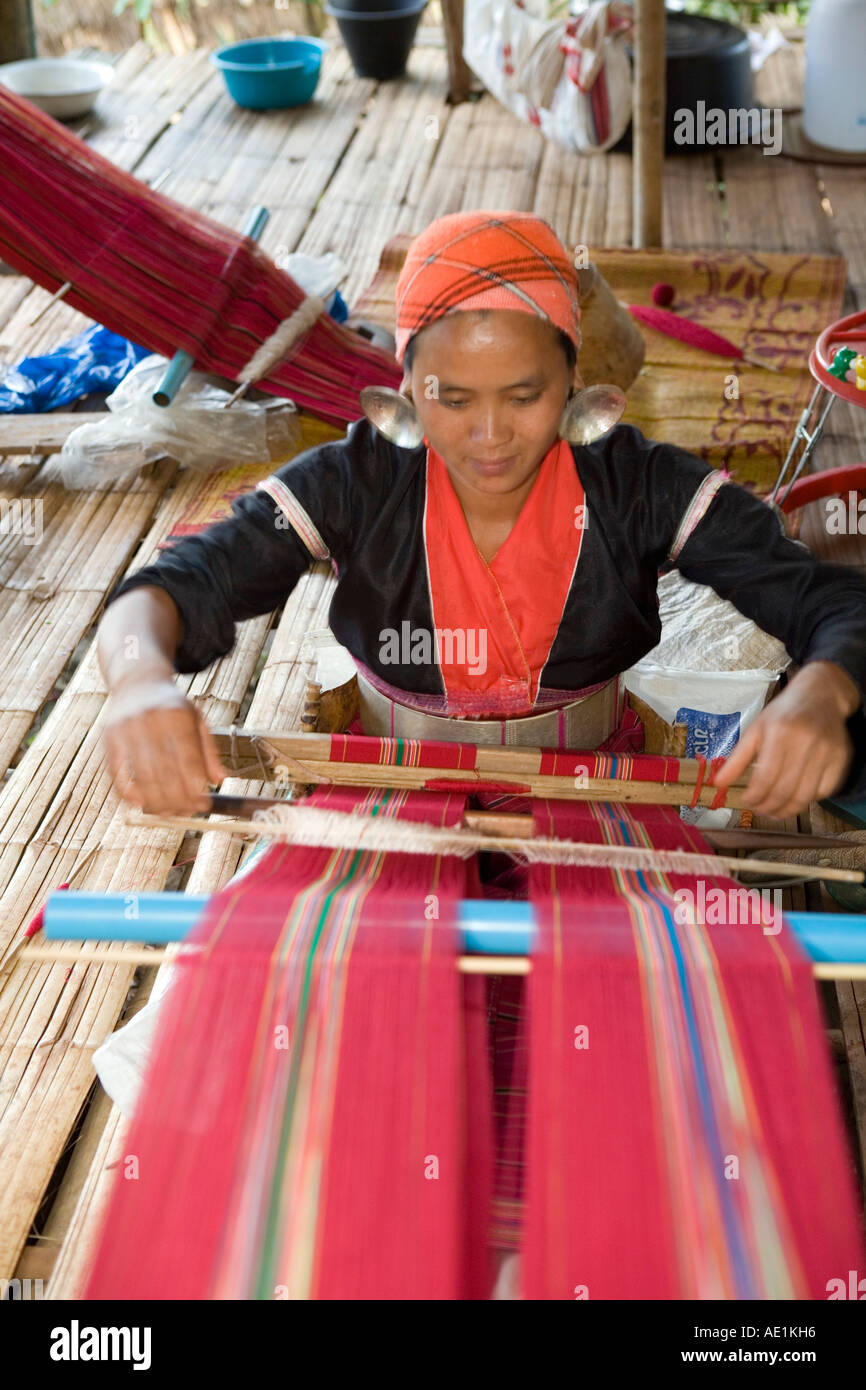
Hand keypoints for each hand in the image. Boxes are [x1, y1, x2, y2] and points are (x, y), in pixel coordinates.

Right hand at [104, 675, 227, 815]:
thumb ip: (209, 751)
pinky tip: (142, 804)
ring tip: (169, 813)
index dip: (196, 786)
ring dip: (156, 801)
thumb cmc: (173, 706)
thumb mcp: (197, 720)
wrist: (138, 681)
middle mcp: (150, 720)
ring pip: (142, 776)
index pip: (188, 758)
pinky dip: (129, 794)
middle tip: (188, 812)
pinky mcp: (109, 738)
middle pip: (165, 771)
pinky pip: (118, 773)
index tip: (204, 804)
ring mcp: (126, 729)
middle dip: (178, 798)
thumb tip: (221, 781)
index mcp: (177, 714)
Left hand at [713, 661, 858, 818]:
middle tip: (759, 810)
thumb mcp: (756, 729)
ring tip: (774, 812)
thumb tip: (717, 783)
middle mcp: (806, 743)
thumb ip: (737, 758)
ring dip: (787, 811)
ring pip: (805, 796)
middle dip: (768, 807)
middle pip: (784, 790)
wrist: (821, 694)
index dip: (754, 796)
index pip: (765, 777)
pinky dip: (808, 800)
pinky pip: (824, 791)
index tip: (746, 801)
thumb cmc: (784, 712)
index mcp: (781, 732)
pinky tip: (796, 799)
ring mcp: (827, 752)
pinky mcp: (841, 759)